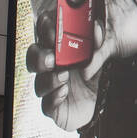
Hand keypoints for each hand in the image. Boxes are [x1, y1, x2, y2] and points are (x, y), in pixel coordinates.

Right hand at [26, 11, 99, 130]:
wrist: (103, 104)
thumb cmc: (98, 74)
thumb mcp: (102, 56)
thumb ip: (99, 43)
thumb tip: (95, 30)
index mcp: (59, 49)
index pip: (44, 34)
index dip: (45, 30)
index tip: (54, 33)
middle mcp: (51, 67)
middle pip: (33, 58)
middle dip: (39, 57)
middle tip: (52, 58)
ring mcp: (50, 88)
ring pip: (38, 83)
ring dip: (49, 79)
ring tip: (63, 76)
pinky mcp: (54, 108)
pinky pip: (47, 105)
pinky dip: (53, 98)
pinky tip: (64, 92)